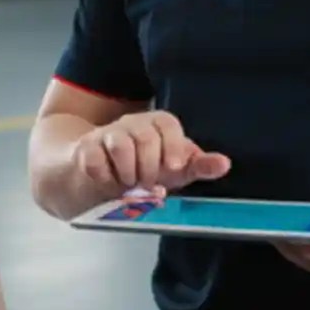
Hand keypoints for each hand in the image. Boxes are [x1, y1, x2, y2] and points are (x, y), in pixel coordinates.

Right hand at [72, 110, 230, 198]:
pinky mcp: (86, 149)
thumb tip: (224, 164)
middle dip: (149, 168)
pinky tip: (110, 184)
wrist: (99, 173)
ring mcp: (108, 134)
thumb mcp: (175, 170)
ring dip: (128, 173)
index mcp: (157, 125)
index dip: (172, 146)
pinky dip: (105, 178)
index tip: (173, 168)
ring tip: (130, 185)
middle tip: (148, 184)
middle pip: (145, 136)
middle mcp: (133, 124)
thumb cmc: (142, 169)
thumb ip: (198, 166)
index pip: (167, 123)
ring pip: (120, 145)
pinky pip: (95, 160)